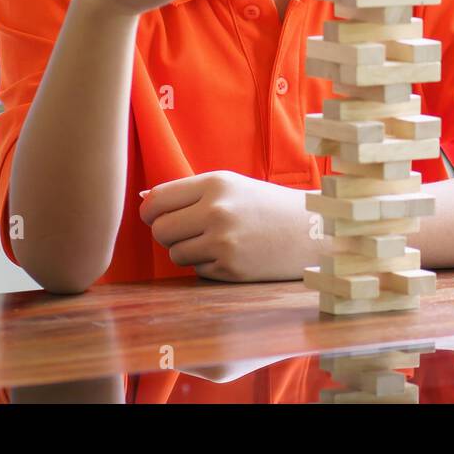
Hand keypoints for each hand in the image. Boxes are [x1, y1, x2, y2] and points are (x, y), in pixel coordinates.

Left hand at [137, 171, 321, 281]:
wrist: (309, 231)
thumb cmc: (264, 206)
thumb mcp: (230, 185)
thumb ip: (189, 192)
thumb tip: (144, 201)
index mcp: (214, 184)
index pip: (156, 200)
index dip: (149, 212)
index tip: (156, 216)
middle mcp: (216, 211)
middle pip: (159, 230)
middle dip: (166, 234)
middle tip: (185, 232)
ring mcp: (223, 242)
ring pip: (175, 254)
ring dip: (186, 251)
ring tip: (213, 242)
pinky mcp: (230, 269)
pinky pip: (196, 270)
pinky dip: (207, 265)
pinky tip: (230, 254)